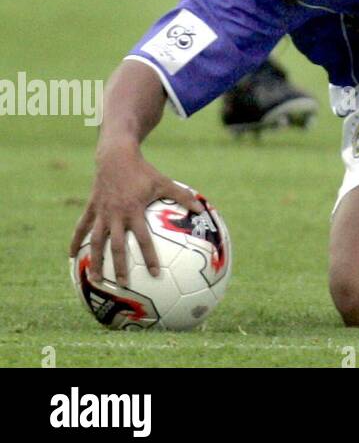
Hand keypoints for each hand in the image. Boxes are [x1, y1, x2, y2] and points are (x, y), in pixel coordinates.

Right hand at [70, 145, 202, 283]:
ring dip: (95, 261)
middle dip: (119, 267)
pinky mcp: (91, 208)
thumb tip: (202, 210)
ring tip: (96, 280)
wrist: (116, 157)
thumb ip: (182, 196)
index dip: (149, 257)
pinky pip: (80, 228)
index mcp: (134, 211)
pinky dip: (75, 242)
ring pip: (95, 241)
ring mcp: (101, 213)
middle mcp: (116, 215)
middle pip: (117, 246)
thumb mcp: (164, 182)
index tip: (155, 274)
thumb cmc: (144, 171)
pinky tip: (72, 257)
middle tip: (123, 285)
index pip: (144, 239)